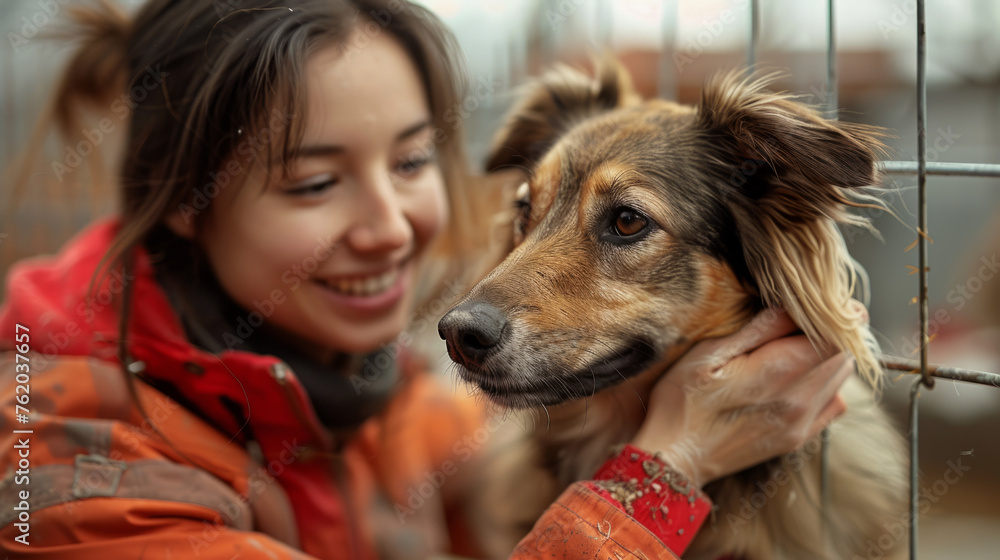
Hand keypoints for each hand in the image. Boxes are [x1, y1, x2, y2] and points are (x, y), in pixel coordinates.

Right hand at [631, 308, 853, 487]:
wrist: (674, 456)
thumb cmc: (682, 400)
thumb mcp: (708, 353)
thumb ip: (758, 330)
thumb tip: (793, 306)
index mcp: (777, 373)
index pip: (833, 337)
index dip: (834, 316)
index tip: (821, 303)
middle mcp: (799, 400)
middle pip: (842, 357)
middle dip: (830, 335)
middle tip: (803, 322)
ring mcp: (801, 424)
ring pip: (841, 380)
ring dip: (827, 359)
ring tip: (796, 349)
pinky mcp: (797, 439)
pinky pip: (834, 404)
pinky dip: (826, 386)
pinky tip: (797, 381)